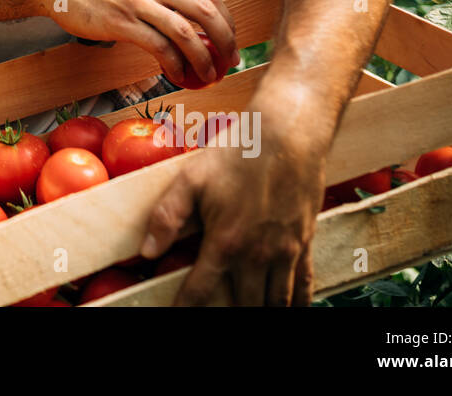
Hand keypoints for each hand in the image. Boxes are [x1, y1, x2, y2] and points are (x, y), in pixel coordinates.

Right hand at [39, 0, 236, 87]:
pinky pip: (159, 47)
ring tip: (208, 76)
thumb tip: (192, 24)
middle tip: (228, 63)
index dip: (228, 22)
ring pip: (186, 32)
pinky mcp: (121, 23)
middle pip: (206, 12)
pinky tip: (178, 75)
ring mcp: (138, 3)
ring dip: (203, 59)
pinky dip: (174, 65)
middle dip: (225, 41)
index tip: (230, 44)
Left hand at [140, 128, 324, 305]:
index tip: (176, 315)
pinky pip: (304, 285)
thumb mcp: (190, 179)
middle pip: (243, 304)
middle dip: (229, 313)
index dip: (186, 308)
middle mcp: (257, 255)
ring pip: (276, 302)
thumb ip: (166, 217)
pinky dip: (298, 303)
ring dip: (262, 310)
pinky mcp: (304, 242)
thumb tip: (146, 251)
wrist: (288, 135)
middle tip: (219, 312)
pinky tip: (290, 308)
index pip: (200, 291)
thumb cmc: (237, 153)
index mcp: (225, 243)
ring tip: (250, 310)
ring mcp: (284, 252)